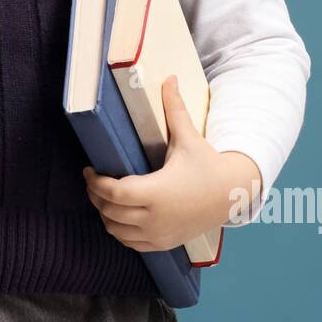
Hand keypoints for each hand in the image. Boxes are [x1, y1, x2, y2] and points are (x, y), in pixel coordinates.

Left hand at [82, 75, 261, 251]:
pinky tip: (118, 214)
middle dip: (96, 196)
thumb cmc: (208, 165)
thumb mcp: (189, 137)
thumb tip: (169, 78)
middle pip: (109, 211)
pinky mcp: (163, 243)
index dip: (95, 182)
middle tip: (93, 180)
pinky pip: (130, 243)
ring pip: (116, 230)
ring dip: (105, 214)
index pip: (113, 192)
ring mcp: (159, 235)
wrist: (232, 195)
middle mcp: (155, 218)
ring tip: (103, 196)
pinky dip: (118, 231)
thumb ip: (174, 108)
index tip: (89, 169)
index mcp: (157, 192)